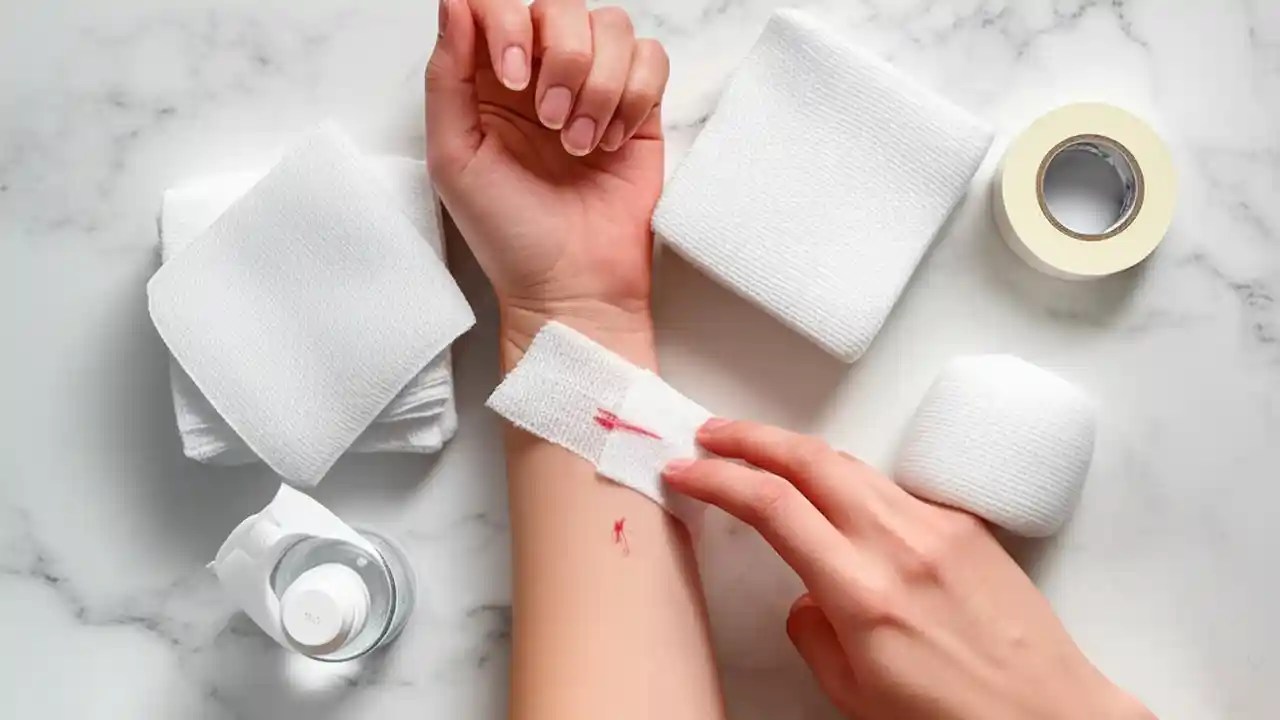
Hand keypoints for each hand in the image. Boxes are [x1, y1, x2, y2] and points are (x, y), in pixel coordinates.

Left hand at [426, 0, 668, 368]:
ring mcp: (593, 86)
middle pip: (560, 4)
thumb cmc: (510, 235)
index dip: (507, 21)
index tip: (511, 77)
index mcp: (487, 78)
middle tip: (552, 122)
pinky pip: (650, 58)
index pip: (497, 2)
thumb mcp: (454, 159)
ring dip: (598, 84)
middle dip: (560, 58)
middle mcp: (540, 73)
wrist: (573, 286)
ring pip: (611, 24)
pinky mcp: (639, 108)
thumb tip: (456, 3)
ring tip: (581, 144)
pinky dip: (633, 96)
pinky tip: (612, 142)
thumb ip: (446, 77)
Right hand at [663, 419, 1154, 719]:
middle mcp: (901, 545)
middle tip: (710, 433)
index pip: (773, 507)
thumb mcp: (856, 694)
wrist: (1051, 715)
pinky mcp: (965, 524)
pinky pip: (890, 488)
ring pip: (850, 464)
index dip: (719, 479)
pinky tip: (831, 491)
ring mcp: (938, 526)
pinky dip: (848, 479)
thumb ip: (814, 632)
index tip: (685, 471)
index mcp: (864, 594)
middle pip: (809, 460)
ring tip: (758, 450)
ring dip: (794, 449)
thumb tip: (806, 592)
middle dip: (749, 437)